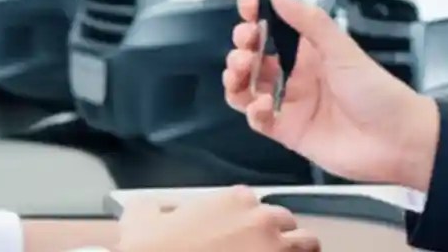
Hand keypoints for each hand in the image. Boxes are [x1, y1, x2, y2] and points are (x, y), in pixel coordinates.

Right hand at [116, 186, 318, 251]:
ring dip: (299, 251)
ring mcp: (276, 248)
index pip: (257, 206)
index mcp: (234, 199)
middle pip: (287, 223)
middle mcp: (261, 219)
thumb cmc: (151, 250)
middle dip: (278, 237)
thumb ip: (147, 207)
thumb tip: (141, 206)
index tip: (240, 239)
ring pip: (308, 244)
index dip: (250, 224)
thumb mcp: (139, 221)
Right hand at [222, 0, 440, 190]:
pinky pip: (257, 119)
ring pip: (247, 86)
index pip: (274, 26)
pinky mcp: (288, 131)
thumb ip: (309, 21)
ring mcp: (292, 102)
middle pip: (254, 55)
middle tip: (246, 42)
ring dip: (236, 76)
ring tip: (241, 69)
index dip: (256, 14)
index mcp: (311, 50)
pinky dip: (252, 110)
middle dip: (242, 45)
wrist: (396, 139)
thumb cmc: (379, 92)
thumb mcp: (342, 49)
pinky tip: (262, 104)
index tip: (247, 3)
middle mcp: (298, 74)